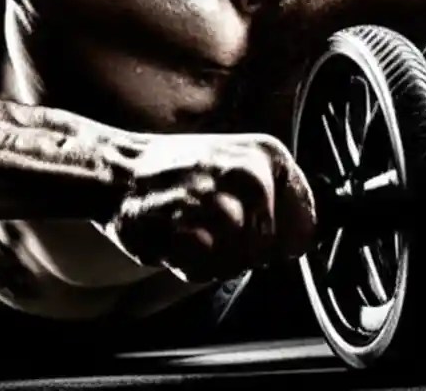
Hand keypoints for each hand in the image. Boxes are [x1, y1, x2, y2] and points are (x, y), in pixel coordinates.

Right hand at [100, 133, 316, 281]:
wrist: (120, 171)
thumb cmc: (179, 175)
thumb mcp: (239, 169)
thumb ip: (276, 202)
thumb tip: (300, 240)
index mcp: (270, 156)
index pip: (304, 227)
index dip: (279, 243)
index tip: (254, 234)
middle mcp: (251, 174)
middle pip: (268, 251)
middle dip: (240, 253)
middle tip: (209, 230)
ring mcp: (220, 198)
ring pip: (237, 263)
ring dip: (212, 260)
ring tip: (191, 230)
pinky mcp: (189, 224)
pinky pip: (205, 269)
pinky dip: (188, 263)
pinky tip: (175, 237)